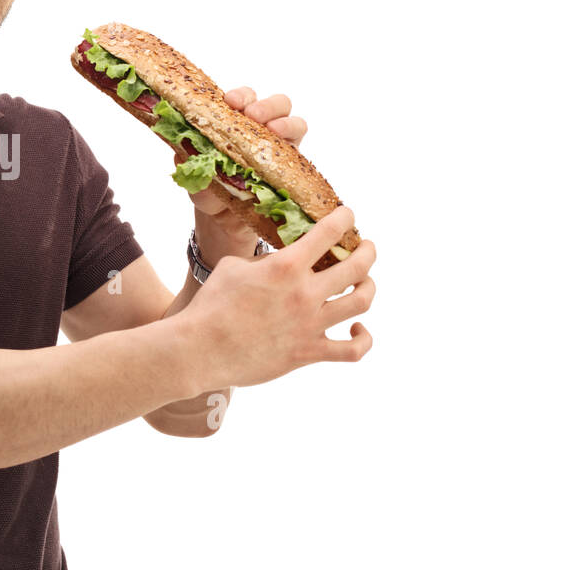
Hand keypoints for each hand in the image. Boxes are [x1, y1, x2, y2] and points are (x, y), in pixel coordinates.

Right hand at [177, 206, 377, 390]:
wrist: (200, 349)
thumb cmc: (211, 305)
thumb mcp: (233, 266)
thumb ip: (264, 261)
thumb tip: (278, 261)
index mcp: (286, 266)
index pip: (329, 231)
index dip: (344, 218)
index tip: (347, 215)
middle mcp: (305, 293)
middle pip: (358, 266)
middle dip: (367, 251)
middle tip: (365, 247)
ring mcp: (310, 325)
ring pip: (362, 301)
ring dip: (368, 287)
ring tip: (364, 282)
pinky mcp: (308, 353)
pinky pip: (353, 350)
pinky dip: (362, 338)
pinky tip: (357, 328)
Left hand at [187, 87, 307, 256]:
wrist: (222, 222)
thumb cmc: (209, 190)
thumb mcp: (193, 174)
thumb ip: (190, 158)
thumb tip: (182, 149)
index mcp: (236, 121)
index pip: (244, 98)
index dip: (241, 95)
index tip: (230, 101)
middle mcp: (262, 130)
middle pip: (277, 104)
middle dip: (266, 105)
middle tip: (253, 115)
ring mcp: (281, 148)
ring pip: (295, 124)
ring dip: (286, 124)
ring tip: (274, 131)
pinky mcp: (292, 169)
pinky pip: (301, 156)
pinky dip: (295, 153)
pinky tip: (285, 158)